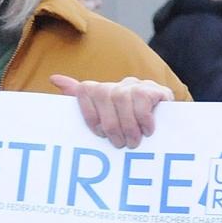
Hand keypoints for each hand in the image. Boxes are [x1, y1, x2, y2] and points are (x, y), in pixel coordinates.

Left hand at [51, 74, 172, 147]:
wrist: (166, 126)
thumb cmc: (130, 128)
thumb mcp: (105, 122)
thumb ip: (81, 100)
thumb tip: (54, 78)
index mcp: (102, 91)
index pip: (85, 90)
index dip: (89, 114)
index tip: (98, 134)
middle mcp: (118, 85)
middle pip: (104, 95)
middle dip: (110, 124)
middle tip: (119, 144)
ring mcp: (137, 85)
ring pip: (122, 98)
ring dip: (128, 125)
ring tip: (133, 142)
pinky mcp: (156, 90)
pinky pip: (143, 99)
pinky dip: (143, 119)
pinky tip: (147, 131)